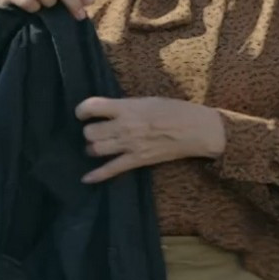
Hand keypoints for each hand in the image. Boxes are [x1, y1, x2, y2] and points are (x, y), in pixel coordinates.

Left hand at [76, 97, 226, 181]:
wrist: (196, 130)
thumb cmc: (175, 110)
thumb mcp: (147, 100)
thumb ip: (127, 106)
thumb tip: (111, 111)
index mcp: (126, 107)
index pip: (92, 107)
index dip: (82, 110)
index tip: (82, 114)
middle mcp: (124, 126)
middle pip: (90, 132)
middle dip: (89, 132)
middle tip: (97, 132)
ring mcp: (129, 145)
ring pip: (96, 149)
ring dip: (93, 148)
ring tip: (98, 147)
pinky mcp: (137, 160)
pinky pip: (111, 169)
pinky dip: (96, 175)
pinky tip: (86, 179)